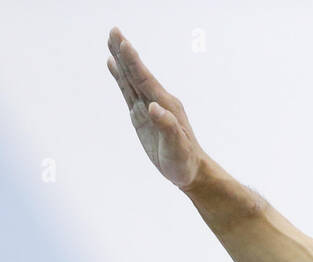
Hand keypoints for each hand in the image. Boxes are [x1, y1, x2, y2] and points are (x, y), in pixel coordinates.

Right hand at [106, 26, 204, 188]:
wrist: (190, 170)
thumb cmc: (184, 161)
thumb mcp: (177, 147)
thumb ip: (168, 126)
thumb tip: (154, 107)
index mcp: (165, 106)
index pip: (145, 79)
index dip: (133, 61)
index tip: (123, 42)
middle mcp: (157, 101)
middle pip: (137, 73)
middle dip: (125, 53)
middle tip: (114, 30)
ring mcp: (148, 107)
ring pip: (131, 79)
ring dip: (121, 61)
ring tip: (112, 41)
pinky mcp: (141, 115)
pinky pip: (128, 91)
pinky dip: (120, 77)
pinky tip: (113, 66)